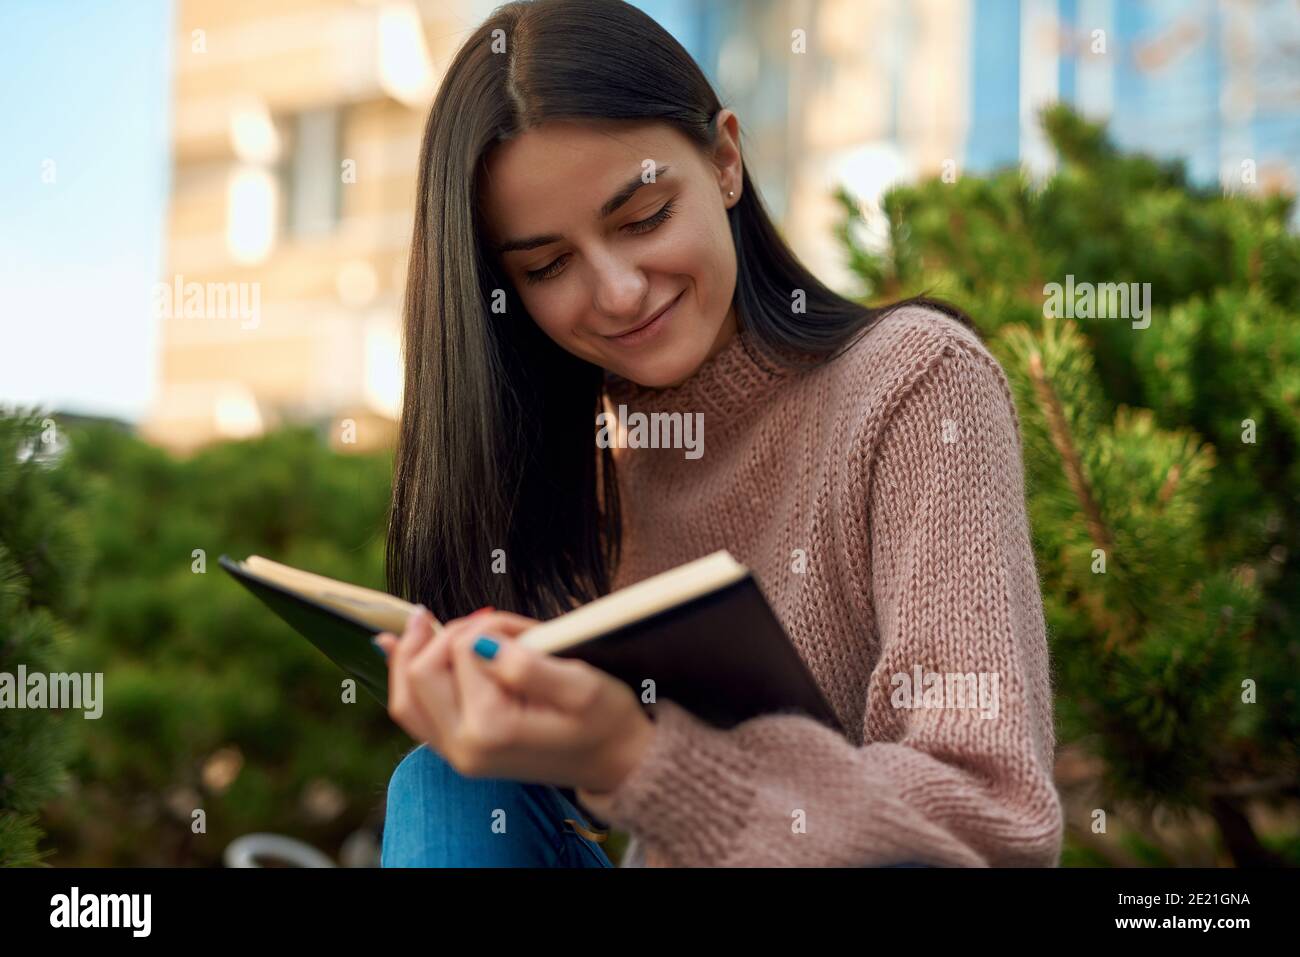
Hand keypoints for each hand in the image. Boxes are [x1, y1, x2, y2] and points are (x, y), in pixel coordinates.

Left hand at [374, 606, 655, 798]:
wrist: (617, 759)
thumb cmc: (606, 718)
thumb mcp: (581, 685)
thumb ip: (527, 665)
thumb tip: (481, 642)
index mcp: (492, 730)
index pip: (462, 651)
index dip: (491, 625)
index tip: (525, 628)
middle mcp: (464, 749)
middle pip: (421, 671)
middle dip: (451, 635)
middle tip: (491, 624)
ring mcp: (457, 754)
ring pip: (405, 693)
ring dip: (418, 651)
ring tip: (432, 622)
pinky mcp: (457, 749)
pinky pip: (411, 711)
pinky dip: (403, 674)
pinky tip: (393, 644)